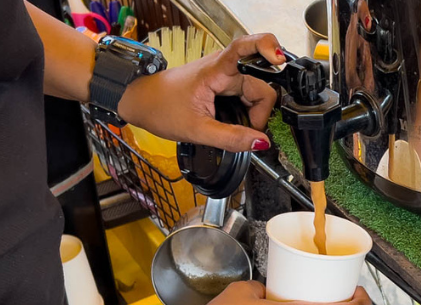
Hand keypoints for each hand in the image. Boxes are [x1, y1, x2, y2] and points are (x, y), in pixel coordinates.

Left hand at [117, 33, 285, 151]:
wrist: (141, 102)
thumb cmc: (160, 108)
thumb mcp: (196, 130)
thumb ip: (230, 138)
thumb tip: (260, 143)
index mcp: (215, 71)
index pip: (247, 45)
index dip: (268, 47)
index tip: (279, 60)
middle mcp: (223, 68)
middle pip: (259, 84)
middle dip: (259, 110)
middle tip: (247, 131)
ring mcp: (223, 75)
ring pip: (254, 91)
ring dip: (253, 111)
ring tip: (238, 127)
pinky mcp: (221, 82)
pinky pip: (244, 94)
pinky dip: (246, 108)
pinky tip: (236, 120)